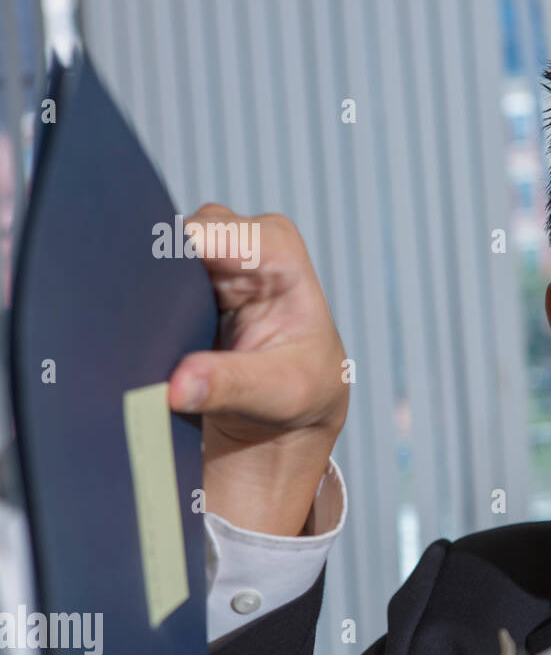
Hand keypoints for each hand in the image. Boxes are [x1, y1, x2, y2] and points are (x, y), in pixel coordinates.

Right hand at [167, 204, 347, 534]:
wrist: (291, 426)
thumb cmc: (305, 400)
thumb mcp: (284, 394)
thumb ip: (234, 384)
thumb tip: (178, 384)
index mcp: (279, 255)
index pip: (222, 228)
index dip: (196, 253)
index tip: (179, 287)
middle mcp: (240, 253)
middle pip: (181, 237)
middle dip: (165, 273)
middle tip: (158, 318)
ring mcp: (207, 274)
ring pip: (158, 262)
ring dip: (151, 296)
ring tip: (159, 339)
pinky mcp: (182, 302)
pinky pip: (149, 290)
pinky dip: (141, 313)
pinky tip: (145, 345)